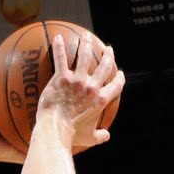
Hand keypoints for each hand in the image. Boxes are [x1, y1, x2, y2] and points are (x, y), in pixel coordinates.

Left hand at [34, 33, 123, 151]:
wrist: (54, 129)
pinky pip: (61, 59)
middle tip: (108, 49)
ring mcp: (77, 81)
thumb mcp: (89, 138)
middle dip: (108, 55)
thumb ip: (100, 136)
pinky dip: (59, 47)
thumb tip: (106, 136)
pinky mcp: (61, 78)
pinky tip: (57, 38)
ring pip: (84, 56)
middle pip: (105, 66)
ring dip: (87, 44)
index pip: (116, 86)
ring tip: (86, 36)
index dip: (119, 79)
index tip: (119, 73)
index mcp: (101, 100)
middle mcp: (92, 87)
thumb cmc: (71, 135)